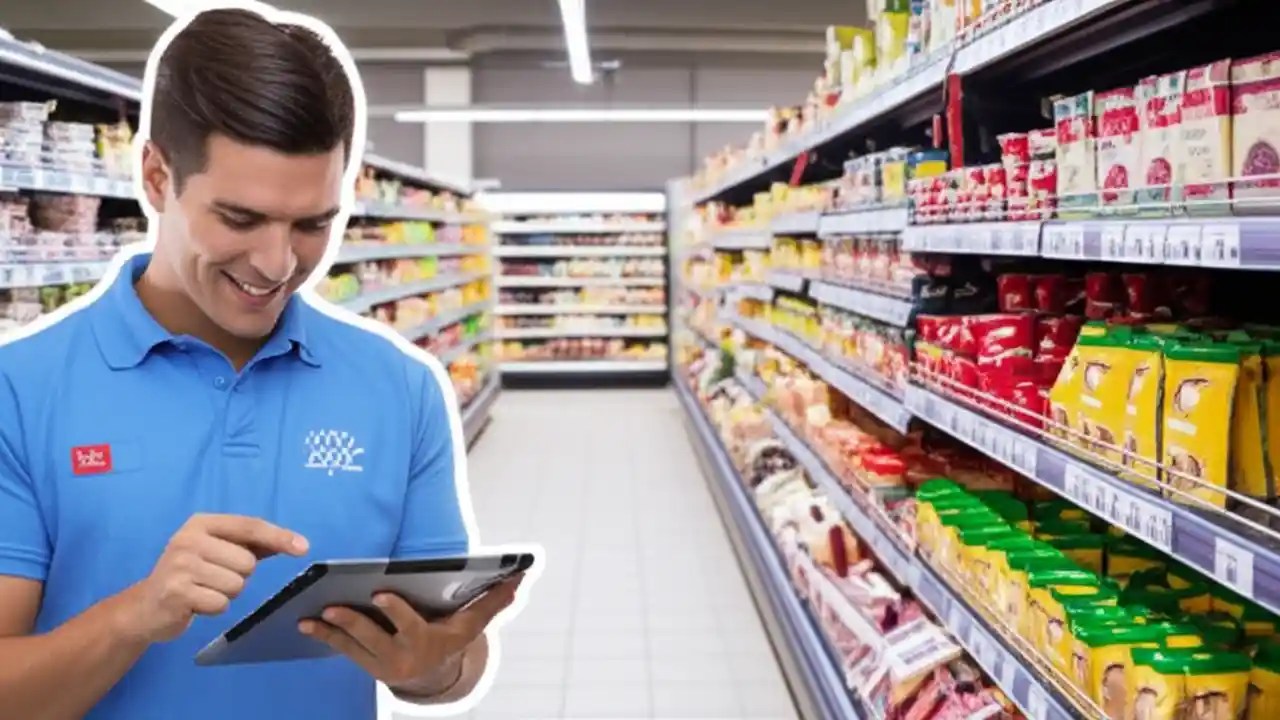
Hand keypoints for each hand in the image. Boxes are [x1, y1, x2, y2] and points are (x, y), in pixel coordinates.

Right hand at [117, 513, 308, 642]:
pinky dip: (214, 608)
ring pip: (236, 585)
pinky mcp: (176, 592)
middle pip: (247, 562)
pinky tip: (195, 603)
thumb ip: (252, 544)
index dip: (279, 536)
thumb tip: (295, 542)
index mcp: (202, 524)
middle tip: (213, 579)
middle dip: (239, 576)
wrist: (145, 607)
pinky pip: (221, 603)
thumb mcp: (217, 551)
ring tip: (204, 590)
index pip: (249, 526)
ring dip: (226, 593)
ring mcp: (180, 565)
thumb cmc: (190, 575)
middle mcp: (188, 539)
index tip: (303, 547)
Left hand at [299, 575, 522, 691]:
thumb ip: (492, 602)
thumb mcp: (471, 625)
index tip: (379, 593)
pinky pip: (343, 651)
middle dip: (351, 622)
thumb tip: (520, 578)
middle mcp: (400, 656)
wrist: (435, 676)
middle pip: (373, 637)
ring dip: (330, 632)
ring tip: (308, 618)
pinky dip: (325, 638)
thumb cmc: (451, 639)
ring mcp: (380, 663)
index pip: (408, 625)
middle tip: (331, 607)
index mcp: (425, 641)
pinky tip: (306, 625)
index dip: (394, 610)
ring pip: (351, 646)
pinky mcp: (366, 664)